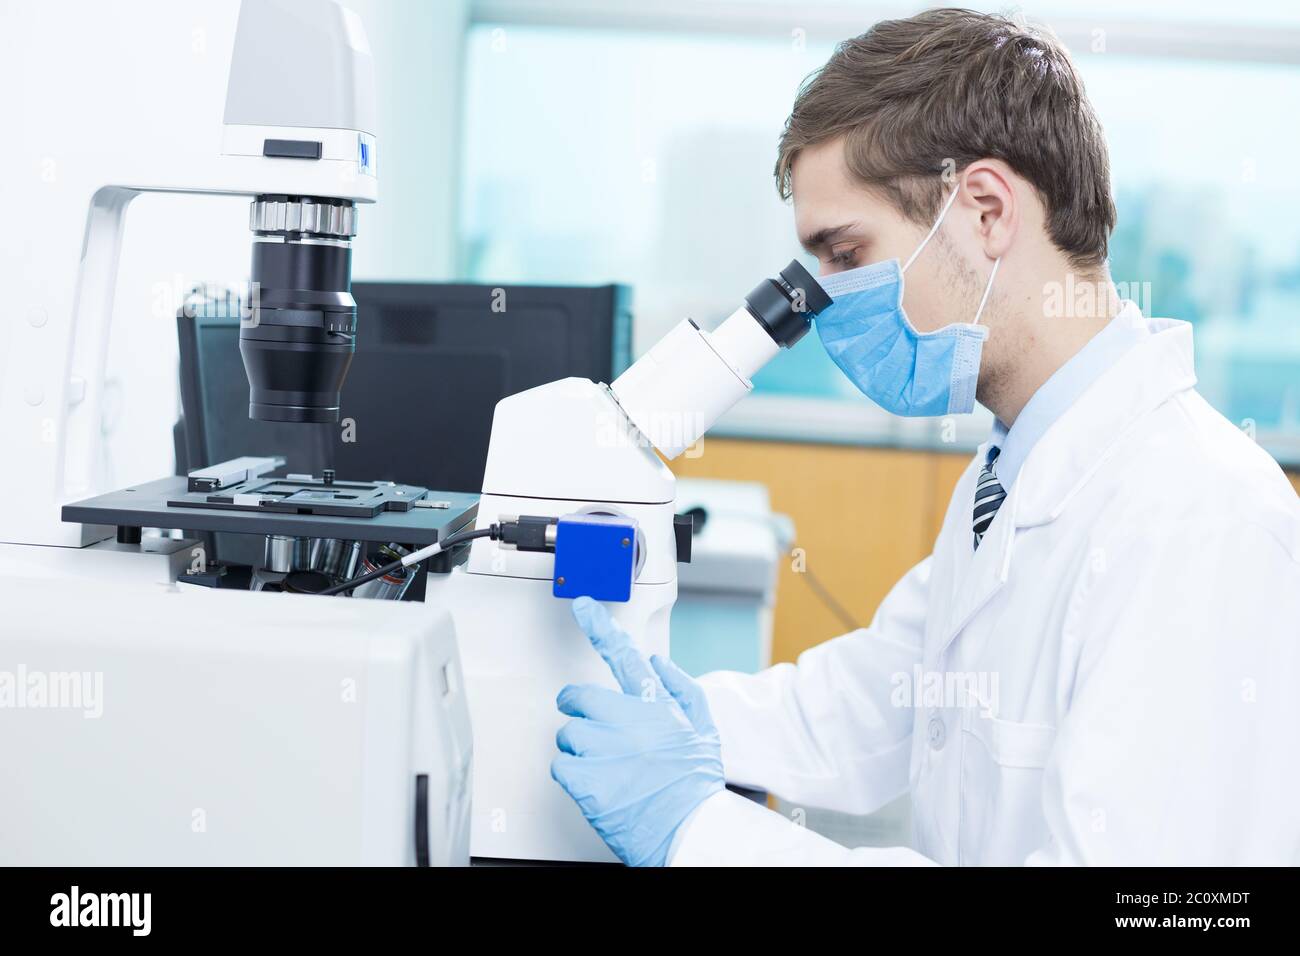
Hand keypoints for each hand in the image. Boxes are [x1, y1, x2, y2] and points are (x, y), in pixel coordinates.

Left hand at [551, 596, 724, 866]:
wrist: (691, 830)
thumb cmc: (695, 786)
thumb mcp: (705, 730)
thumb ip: (682, 689)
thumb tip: (658, 662)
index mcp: (656, 706)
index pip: (624, 656)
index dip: (599, 627)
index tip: (583, 606)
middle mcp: (628, 721)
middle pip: (581, 698)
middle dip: (580, 711)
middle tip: (593, 731)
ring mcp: (605, 748)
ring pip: (569, 734)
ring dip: (580, 750)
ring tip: (607, 769)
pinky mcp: (587, 777)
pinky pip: (560, 765)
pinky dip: (572, 776)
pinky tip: (597, 785)